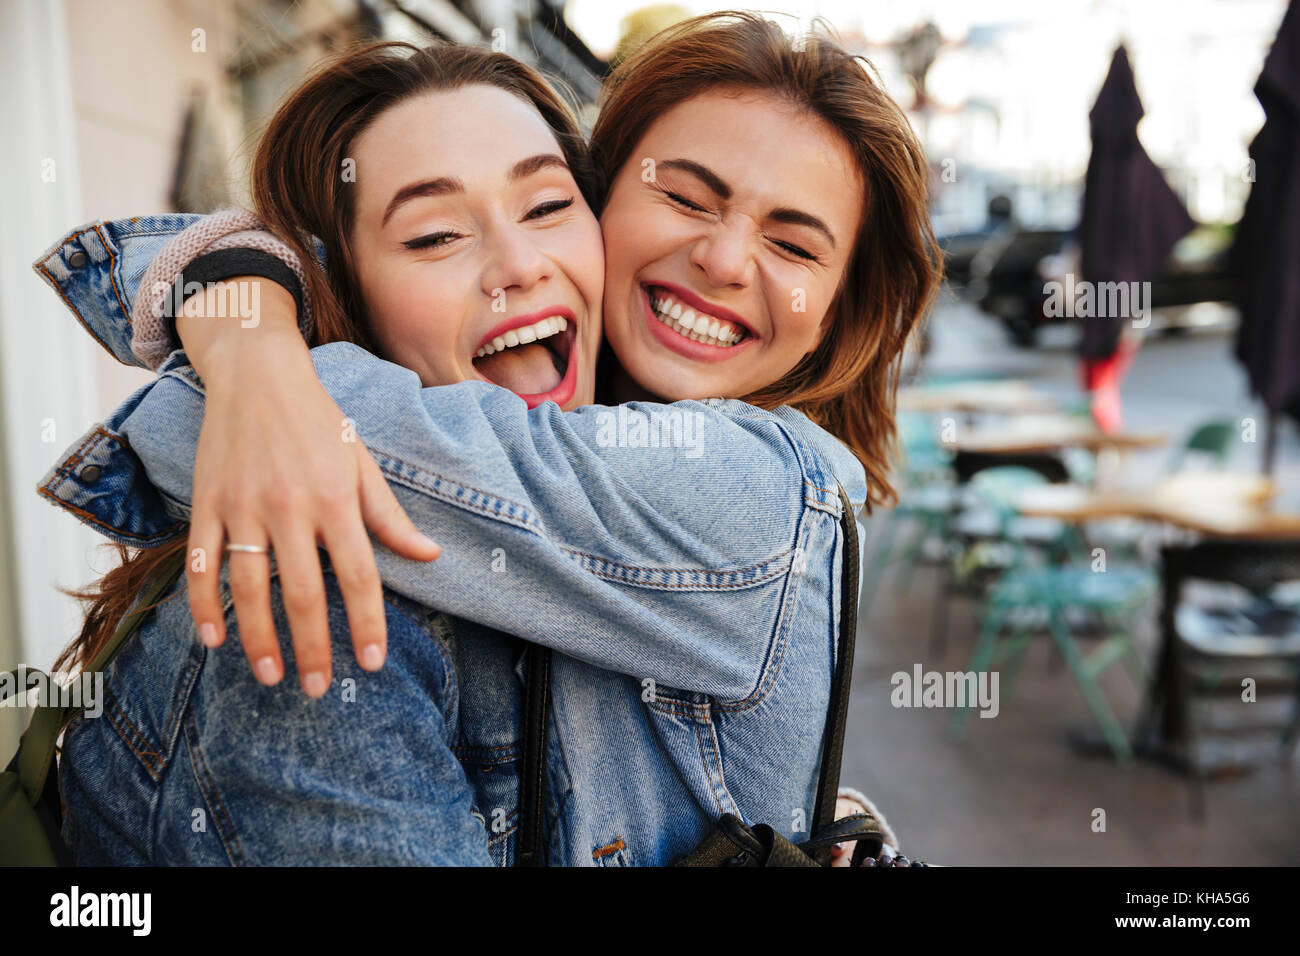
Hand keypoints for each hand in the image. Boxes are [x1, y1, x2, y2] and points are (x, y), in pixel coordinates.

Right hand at [176, 278, 439, 695]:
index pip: (359, 575)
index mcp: (337, 499)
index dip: (366, 623)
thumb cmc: (320, 422)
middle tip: (317, 688)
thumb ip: (390, 517)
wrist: (258, 374)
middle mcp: (291, 506)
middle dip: (312, 647)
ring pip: (248, 587)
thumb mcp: (362, 464)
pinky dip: (203, 605)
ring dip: (258, 637)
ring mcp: (243, 506)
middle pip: (303, 592)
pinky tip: (213, 641)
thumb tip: (430, 557)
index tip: (371, 663)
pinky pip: (202, 563)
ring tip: (270, 676)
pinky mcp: (207, 502)